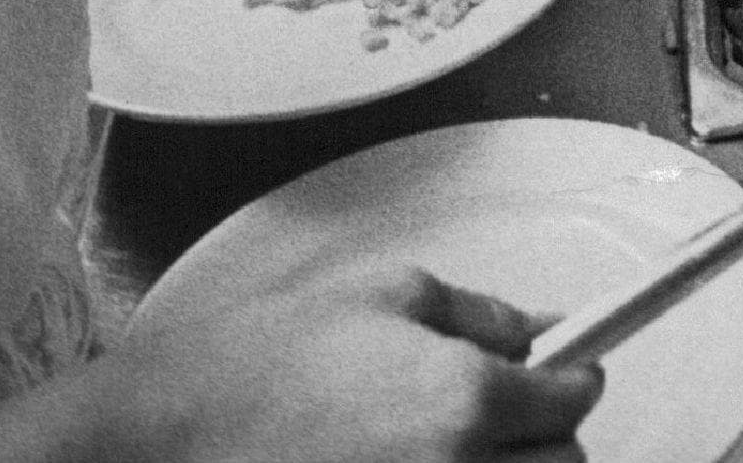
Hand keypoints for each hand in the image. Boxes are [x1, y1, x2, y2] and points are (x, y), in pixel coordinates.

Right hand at [103, 262, 602, 462]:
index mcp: (464, 399)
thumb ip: (478, 314)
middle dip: (545, 435)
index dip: (574, 377)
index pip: (576, 398)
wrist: (166, 440)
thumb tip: (544, 331)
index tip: (566, 373)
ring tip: (446, 447)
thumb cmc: (259, 362)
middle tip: (501, 413)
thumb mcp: (379, 296)